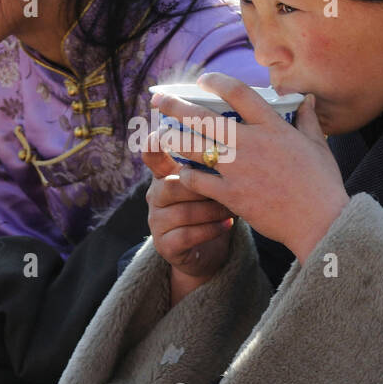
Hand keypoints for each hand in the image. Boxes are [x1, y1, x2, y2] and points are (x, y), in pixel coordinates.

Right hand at [141, 145, 235, 300]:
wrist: (208, 250)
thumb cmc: (212, 207)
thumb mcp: (211, 183)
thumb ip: (210, 165)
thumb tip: (230, 140)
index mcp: (164, 175)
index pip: (152, 156)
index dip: (152, 145)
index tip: (159, 133)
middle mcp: (155, 196)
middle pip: (172, 185)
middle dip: (203, 189)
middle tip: (229, 190)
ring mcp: (157, 222)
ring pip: (182, 212)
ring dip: (211, 211)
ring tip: (231, 209)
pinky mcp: (164, 245)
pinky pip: (186, 235)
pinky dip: (211, 230)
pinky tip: (227, 225)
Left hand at [152, 74, 348, 265]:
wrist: (320, 223)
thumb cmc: (323, 184)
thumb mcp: (318, 145)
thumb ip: (307, 119)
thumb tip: (307, 98)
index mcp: (273, 127)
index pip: (239, 93)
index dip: (217, 82)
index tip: (203, 79)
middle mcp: (251, 143)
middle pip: (204, 118)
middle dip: (177, 106)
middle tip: (158, 98)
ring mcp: (238, 169)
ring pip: (194, 147)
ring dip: (173, 138)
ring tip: (160, 133)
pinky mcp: (231, 194)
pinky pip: (198, 180)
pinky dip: (186, 174)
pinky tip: (181, 171)